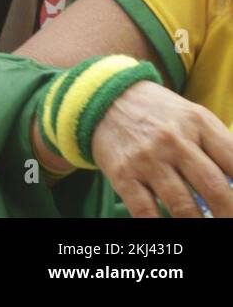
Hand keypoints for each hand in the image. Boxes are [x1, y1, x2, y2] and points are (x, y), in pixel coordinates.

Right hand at [91, 80, 232, 217]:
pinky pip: (145, 210)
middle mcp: (173, 140)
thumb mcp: (193, 117)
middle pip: (214, 188)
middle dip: (228, 213)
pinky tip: (170, 227)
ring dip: (199, 223)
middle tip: (229, 221)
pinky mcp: (123, 174)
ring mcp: (146, 159)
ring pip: (182, 205)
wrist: (105, 99)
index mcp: (197, 123)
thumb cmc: (159, 114)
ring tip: (205, 227)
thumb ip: (219, 145)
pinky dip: (161, 225)